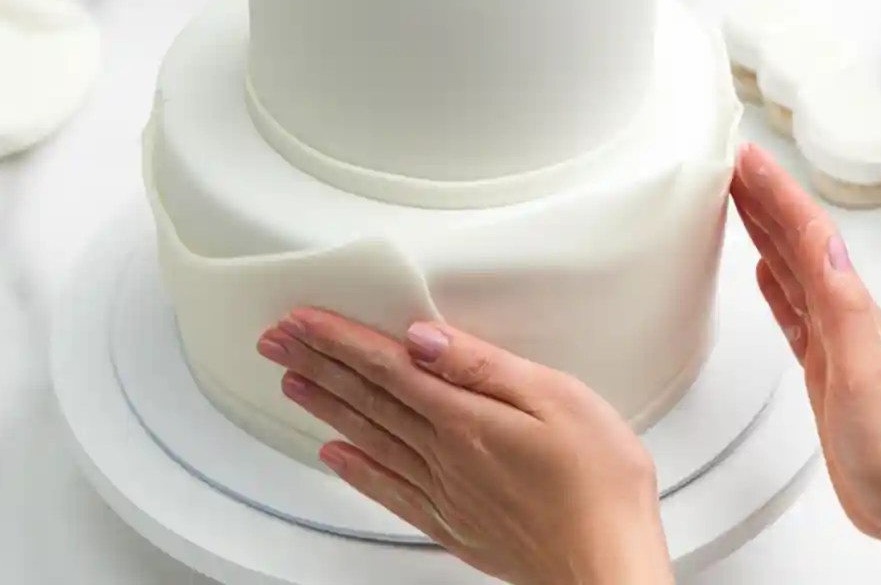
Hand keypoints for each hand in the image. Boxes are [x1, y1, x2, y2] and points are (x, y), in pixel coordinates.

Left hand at [258, 310, 674, 584]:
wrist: (604, 568)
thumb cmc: (598, 486)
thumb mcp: (556, 400)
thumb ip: (482, 367)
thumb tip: (422, 339)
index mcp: (464, 419)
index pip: (386, 367)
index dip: (339, 339)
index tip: (301, 320)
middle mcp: (443, 456)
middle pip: (367, 400)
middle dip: (317, 364)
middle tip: (275, 341)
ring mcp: (444, 493)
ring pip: (369, 440)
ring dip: (326, 408)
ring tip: (291, 383)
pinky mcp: (454, 524)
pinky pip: (388, 491)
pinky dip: (356, 471)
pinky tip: (336, 457)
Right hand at [730, 143, 880, 541]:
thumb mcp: (863, 366)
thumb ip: (841, 305)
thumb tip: (823, 243)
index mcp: (850, 305)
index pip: (808, 233)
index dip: (775, 193)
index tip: (745, 158)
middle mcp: (842, 313)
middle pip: (795, 241)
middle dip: (764, 198)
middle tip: (730, 165)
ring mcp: (831, 338)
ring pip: (790, 268)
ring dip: (764, 231)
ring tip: (737, 201)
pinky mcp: (820, 365)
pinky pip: (790, 310)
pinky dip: (773, 283)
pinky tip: (762, 272)